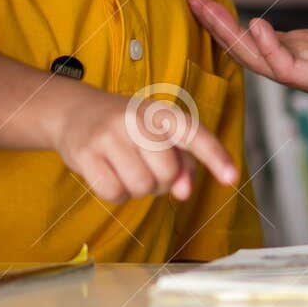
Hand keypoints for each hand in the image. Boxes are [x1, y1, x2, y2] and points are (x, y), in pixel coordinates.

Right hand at [47, 83, 237, 203]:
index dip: (214, 156)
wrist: (76, 112)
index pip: (193, 134)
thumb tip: (184, 191)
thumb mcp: (159, 135)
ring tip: (126, 168)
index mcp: (161, 112)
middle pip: (167, 173)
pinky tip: (109, 175)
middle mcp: (136, 119)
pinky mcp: (86, 154)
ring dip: (138, 189)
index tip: (231, 177)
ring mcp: (109, 135)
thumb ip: (182, 162)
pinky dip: (116, 194)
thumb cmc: (128, 129)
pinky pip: (114, 193)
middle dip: (161, 182)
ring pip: (141, 187)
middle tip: (146, 168)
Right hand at [188, 0, 307, 106]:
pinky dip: (271, 49)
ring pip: (259, 60)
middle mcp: (302, 63)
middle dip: (217, 27)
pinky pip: (290, 69)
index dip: (228, 19)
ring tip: (208, 11)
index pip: (255, 36)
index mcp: (306, 48)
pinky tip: (257, 27)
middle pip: (247, 49)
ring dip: (232, 37)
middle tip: (191, 1)